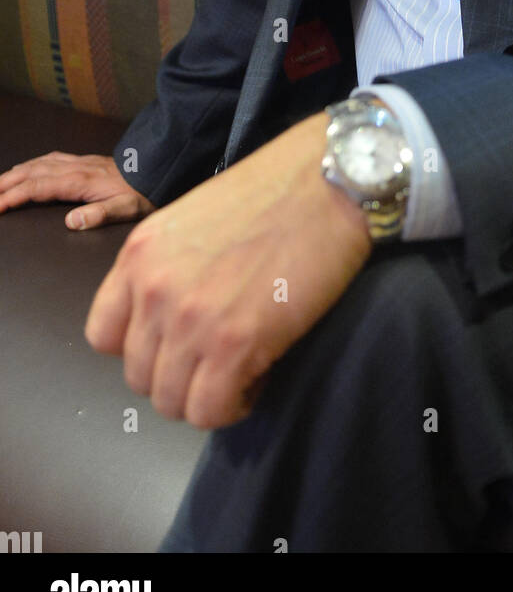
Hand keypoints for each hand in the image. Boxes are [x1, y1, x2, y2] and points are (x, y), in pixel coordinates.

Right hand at [0, 152, 154, 228]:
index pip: (37, 188)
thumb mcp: (127, 209)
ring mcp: (78, 162)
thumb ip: (100, 215)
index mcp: (79, 182)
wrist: (159, 170)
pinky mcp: (84, 161)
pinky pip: (49, 159)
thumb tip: (72, 221)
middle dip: (4, 184)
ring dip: (14, 173)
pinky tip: (26, 168)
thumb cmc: (143, 192)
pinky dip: (31, 164)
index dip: (12, 197)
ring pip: (37, 164)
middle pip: (29, 173)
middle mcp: (74, 168)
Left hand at [84, 111, 372, 428]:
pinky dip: (234, 405)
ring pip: (172, 402)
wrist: (331, 180)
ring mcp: (190, 319)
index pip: (103, 336)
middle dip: (181, 374)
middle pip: (139, 376)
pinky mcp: (235, 342)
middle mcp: (152, 289)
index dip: (145, 346)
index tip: (180, 341)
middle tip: (222, 355)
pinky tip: (261, 374)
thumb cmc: (277, 192)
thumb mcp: (193, 220)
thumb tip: (171, 321)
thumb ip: (169, 267)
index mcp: (139, 253)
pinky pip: (211, 411)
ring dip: (208, 394)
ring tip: (245, 366)